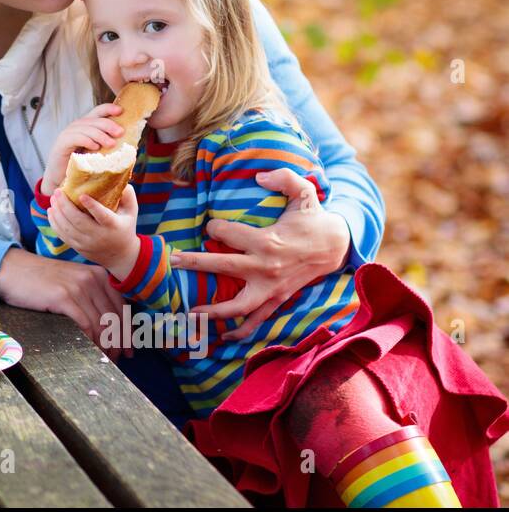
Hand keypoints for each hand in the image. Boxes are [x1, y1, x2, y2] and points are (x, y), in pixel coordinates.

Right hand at [0, 248, 130, 358]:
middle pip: (115, 318)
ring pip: (103, 324)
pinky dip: (91, 340)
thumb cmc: (41, 280)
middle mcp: (92, 278)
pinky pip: (85, 324)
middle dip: (119, 343)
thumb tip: (110, 326)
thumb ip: (91, 297)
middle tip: (117, 359)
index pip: (123, 307)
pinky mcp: (63, 297)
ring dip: (106, 345)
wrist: (12, 270)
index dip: (128, 331)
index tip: (129, 349)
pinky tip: (90, 349)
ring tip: (104, 358)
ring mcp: (78, 287)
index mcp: (99, 274)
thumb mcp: (72, 282)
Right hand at [40, 103, 125, 194]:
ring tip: (111, 144)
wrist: (62, 181)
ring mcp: (67, 134)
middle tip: (120, 133)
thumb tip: (128, 145)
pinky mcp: (61, 144)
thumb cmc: (82, 168)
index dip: (108, 108)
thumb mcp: (97, 154)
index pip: (97, 112)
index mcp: (86, 126)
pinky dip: (86, 140)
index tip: (121, 111)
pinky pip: (75, 137)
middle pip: (93, 119)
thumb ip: (107, 146)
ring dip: (100, 135)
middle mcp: (76, 127)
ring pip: (85, 128)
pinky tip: (95, 147)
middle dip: (108, 124)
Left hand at [47, 185, 140, 277]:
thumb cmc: (125, 227)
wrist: (120, 256)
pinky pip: (63, 235)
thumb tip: (118, 179)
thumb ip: (127, 195)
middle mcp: (99, 236)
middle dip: (65, 205)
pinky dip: (55, 223)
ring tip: (53, 198)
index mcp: (113, 226)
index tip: (82, 195)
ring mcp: (87, 243)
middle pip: (78, 221)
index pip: (102, 216)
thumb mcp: (131, 212)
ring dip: (57, 213)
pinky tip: (51, 211)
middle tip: (58, 191)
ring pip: (67, 229)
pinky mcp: (78, 247)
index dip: (92, 206)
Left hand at [174, 167, 351, 340]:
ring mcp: (271, 287)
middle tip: (174, 261)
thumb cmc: (314, 218)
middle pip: (223, 267)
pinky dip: (241, 331)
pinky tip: (223, 337)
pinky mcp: (278, 299)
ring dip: (213, 311)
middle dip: (196, 263)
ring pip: (238, 305)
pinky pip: (257, 320)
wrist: (337, 246)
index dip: (214, 228)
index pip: (228, 234)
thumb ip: (284, 178)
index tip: (210, 227)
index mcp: (267, 241)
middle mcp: (266, 267)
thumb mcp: (304, 192)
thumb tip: (259, 174)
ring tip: (191, 312)